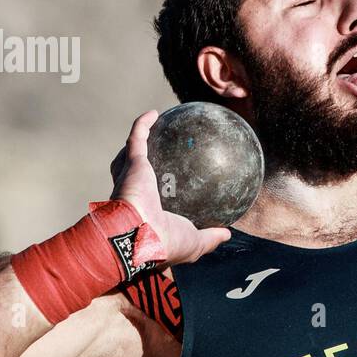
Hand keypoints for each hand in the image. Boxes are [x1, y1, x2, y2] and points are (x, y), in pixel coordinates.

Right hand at [109, 110, 230, 264]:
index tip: (171, 187)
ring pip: (129, 157)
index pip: (149, 201)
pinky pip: (136, 137)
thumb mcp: (195, 243)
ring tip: (151, 131)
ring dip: (136, 144)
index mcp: (146, 213)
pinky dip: (142, 124)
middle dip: (139, 167)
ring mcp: (130, 178)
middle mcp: (134, 195)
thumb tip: (227, 233)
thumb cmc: (165, 242)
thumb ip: (210, 237)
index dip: (155, 195)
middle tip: (156, 158)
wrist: (141, 236)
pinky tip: (154, 113)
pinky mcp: (132, 164)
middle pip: (134, 177)